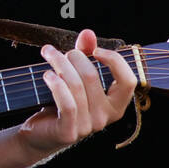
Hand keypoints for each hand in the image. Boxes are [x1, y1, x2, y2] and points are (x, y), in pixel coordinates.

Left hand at [16, 28, 137, 157]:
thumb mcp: (76, 77)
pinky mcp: (69, 132)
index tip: (96, 50)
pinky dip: (56, 85)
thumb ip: (85, 55)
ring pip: (76, 86)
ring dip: (59, 64)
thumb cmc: (61, 103)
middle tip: (58, 52)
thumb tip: (88, 33)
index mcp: (115, 105)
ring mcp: (88, 126)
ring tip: (48, 54)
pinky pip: (67, 103)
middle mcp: (106, 117)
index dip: (115, 61)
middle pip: (93, 77)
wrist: (40, 134)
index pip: (128, 81)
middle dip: (74, 57)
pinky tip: (46, 74)